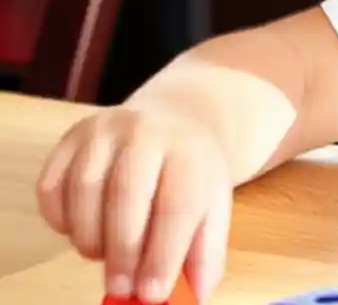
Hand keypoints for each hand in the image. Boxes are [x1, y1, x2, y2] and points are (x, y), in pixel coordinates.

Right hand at [34, 106, 232, 302]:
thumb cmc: (192, 174)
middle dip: (122, 252)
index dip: (162, 254)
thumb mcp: (214, 207)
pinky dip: (62, 221)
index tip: (152, 294)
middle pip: (126, 194)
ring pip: (83, 191)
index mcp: (190, 150)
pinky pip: (51, 188)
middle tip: (121, 288)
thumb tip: (196, 297)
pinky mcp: (69, 138)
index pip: (176, 205)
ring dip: (90, 238)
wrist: (174, 122)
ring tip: (105, 256)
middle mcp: (146, 131)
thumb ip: (206, 253)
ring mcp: (103, 130)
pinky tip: (84, 230)